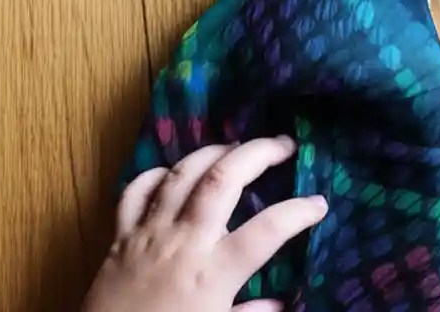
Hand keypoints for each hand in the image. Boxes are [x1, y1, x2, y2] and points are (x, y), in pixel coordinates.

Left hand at [83, 137, 326, 311]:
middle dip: (259, 152)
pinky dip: (157, 174)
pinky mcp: (120, 235)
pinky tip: (175, 172)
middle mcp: (185, 241)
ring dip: (213, 152)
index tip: (319, 203)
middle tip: (283, 144)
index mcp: (215, 271)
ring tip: (236, 146)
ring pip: (182, 173)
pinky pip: (136, 191)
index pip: (268, 229)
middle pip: (224, 178)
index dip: (299, 211)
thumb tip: (282, 303)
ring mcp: (150, 232)